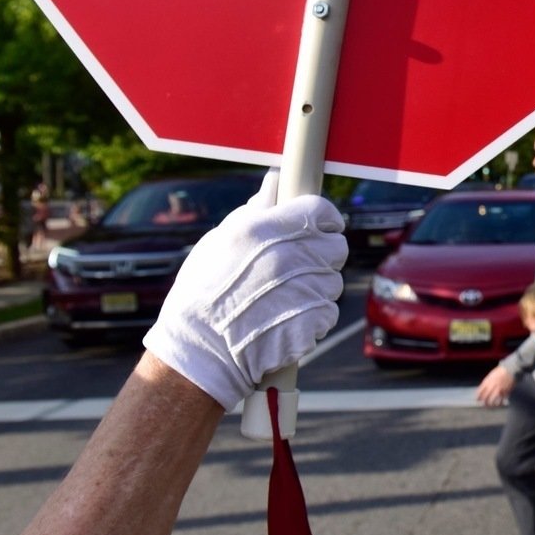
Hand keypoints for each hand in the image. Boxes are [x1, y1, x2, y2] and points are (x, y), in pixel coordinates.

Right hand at [143, 170, 347, 409]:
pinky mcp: (312, 322)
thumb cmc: (201, 294)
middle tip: (296, 269)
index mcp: (265, 229)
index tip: (318, 228)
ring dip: (316, 289)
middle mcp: (289, 256)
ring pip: (333, 282)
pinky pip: (328, 312)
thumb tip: (274, 180)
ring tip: (282, 300)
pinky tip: (285, 321)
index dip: (324, 220)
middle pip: (336, 246)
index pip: (321, 210)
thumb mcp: (218, 243)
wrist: (198, 353)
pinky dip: (313, 318)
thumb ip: (254, 211)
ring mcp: (304, 290)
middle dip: (322, 256)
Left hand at [477, 364, 515, 406]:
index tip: (477, 400)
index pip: (480, 391)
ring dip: (491, 404)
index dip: (478, 397)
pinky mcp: (505, 391)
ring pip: (493, 400)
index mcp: (487, 382)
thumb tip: (482, 390)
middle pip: (485, 397)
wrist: (510, 369)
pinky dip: (500, 402)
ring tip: (491, 406)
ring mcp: (499, 389)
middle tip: (484, 404)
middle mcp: (492, 386)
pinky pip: (501, 399)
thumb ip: (486, 382)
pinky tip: (499, 404)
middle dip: (484, 402)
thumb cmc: (499, 371)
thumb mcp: (490, 375)